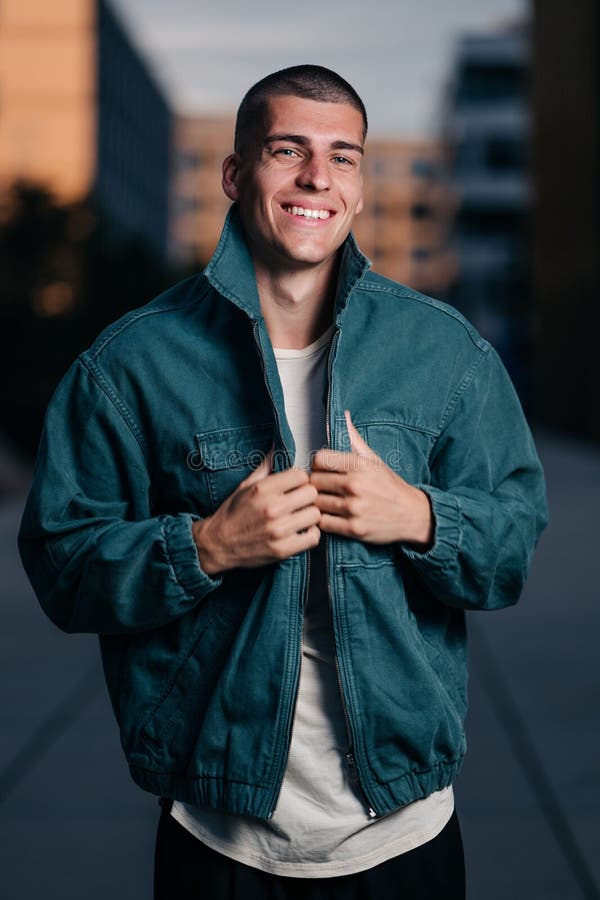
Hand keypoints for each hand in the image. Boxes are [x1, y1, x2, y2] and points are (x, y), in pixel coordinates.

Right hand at [192, 445, 320, 574]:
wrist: (218, 544)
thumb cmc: (232, 514)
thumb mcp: (245, 486)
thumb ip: (264, 467)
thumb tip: (276, 447)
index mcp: (262, 490)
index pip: (300, 475)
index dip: (300, 480)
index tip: (296, 486)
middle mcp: (271, 508)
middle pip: (311, 493)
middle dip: (307, 496)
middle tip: (300, 502)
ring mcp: (277, 530)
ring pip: (315, 514)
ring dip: (309, 515)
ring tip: (300, 516)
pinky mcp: (282, 549)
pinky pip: (313, 537)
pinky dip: (310, 534)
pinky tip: (301, 531)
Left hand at [309, 410, 433, 549]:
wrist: (412, 515)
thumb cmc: (391, 487)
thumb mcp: (375, 460)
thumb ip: (355, 440)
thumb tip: (344, 416)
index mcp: (359, 465)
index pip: (319, 459)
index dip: (316, 465)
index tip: (321, 470)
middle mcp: (355, 485)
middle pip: (314, 481)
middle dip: (315, 485)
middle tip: (321, 488)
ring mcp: (354, 508)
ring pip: (317, 503)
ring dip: (318, 504)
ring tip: (325, 503)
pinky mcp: (354, 529)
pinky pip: (323, 523)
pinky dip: (323, 521)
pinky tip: (330, 517)